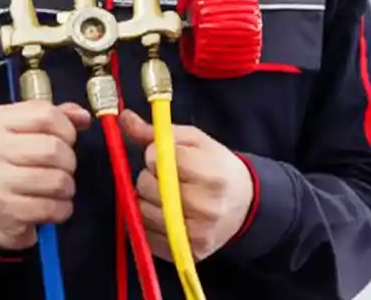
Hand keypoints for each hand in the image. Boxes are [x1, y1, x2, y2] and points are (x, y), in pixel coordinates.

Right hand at [0, 100, 91, 250]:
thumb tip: (82, 117)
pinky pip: (50, 208)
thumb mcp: (30, 130)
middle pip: (53, 149)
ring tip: (57, 188)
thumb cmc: (14, 163)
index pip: (46, 115)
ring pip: (56, 180)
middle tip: (63, 168)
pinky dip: (61, 209)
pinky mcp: (2, 211)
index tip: (66, 139)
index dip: (67, 129)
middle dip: (69, 161)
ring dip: (66, 187)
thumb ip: (59, 117)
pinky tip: (52, 205)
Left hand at [120, 110, 253, 260]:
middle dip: (149, 176)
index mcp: (212, 175)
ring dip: (145, 199)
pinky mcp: (188, 253)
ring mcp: (197, 234)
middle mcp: (206, 207)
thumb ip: (156, 132)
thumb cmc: (217, 168)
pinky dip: (148, 222)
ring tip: (164, 194)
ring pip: (142, 211)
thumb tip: (124, 117)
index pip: (161, 160)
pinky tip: (164, 212)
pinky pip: (146, 235)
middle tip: (165, 176)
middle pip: (147, 186)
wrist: (245, 204)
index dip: (155, 154)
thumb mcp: (195, 142)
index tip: (163, 156)